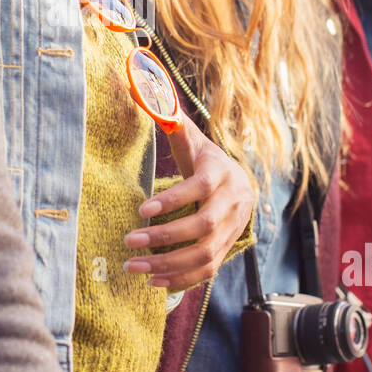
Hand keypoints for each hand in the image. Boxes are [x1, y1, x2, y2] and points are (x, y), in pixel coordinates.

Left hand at [123, 113, 252, 291]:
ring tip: (132, 265)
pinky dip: (181, 279)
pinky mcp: (228, 249)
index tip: (142, 210)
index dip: (173, 199)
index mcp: (222, 172)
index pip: (200, 187)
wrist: (241, 182)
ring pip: (205, 254)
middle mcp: (233, 203)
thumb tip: (142, 90)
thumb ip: (170, 119)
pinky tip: (152, 281)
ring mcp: (233, 229)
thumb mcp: (191, 138)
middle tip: (129, 241)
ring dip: (168, 264)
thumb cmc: (205, 159)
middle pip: (203, 226)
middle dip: (165, 237)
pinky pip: (208, 270)